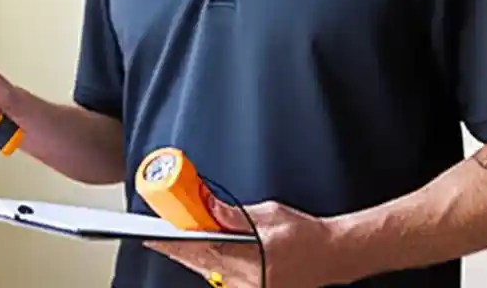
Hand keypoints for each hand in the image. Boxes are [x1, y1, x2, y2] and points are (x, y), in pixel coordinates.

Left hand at [144, 197, 347, 287]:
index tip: (154, 236)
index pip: (202, 251)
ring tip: (172, 241)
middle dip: (178, 250)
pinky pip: (221, 278)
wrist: (331, 256)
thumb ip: (234, 214)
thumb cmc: (304, 234)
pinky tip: (197, 253)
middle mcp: (247, 280)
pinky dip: (208, 264)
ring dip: (192, 257)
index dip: (174, 244)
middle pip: (201, 264)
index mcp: (250, 259)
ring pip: (209, 272)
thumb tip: (207, 206)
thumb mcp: (268, 215)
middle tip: (155, 237)